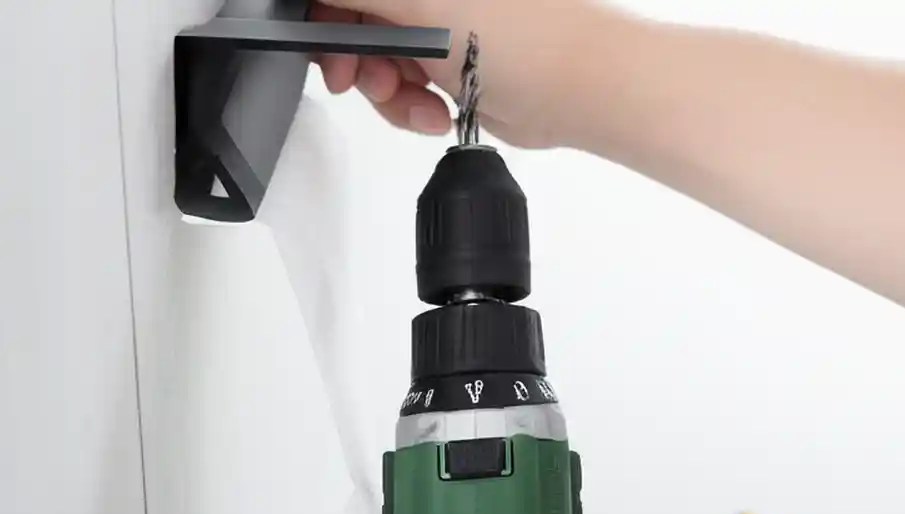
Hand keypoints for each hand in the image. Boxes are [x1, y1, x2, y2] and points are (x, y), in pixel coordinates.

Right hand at [310, 0, 617, 147]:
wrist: (580, 89)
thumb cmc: (519, 37)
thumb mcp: (415, 3)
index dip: (324, 17)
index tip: (325, 48)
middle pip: (352, 17)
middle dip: (354, 56)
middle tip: (369, 81)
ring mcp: (440, 20)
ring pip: (374, 56)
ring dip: (385, 89)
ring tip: (416, 102)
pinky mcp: (450, 61)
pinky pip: (402, 84)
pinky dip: (408, 105)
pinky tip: (433, 112)